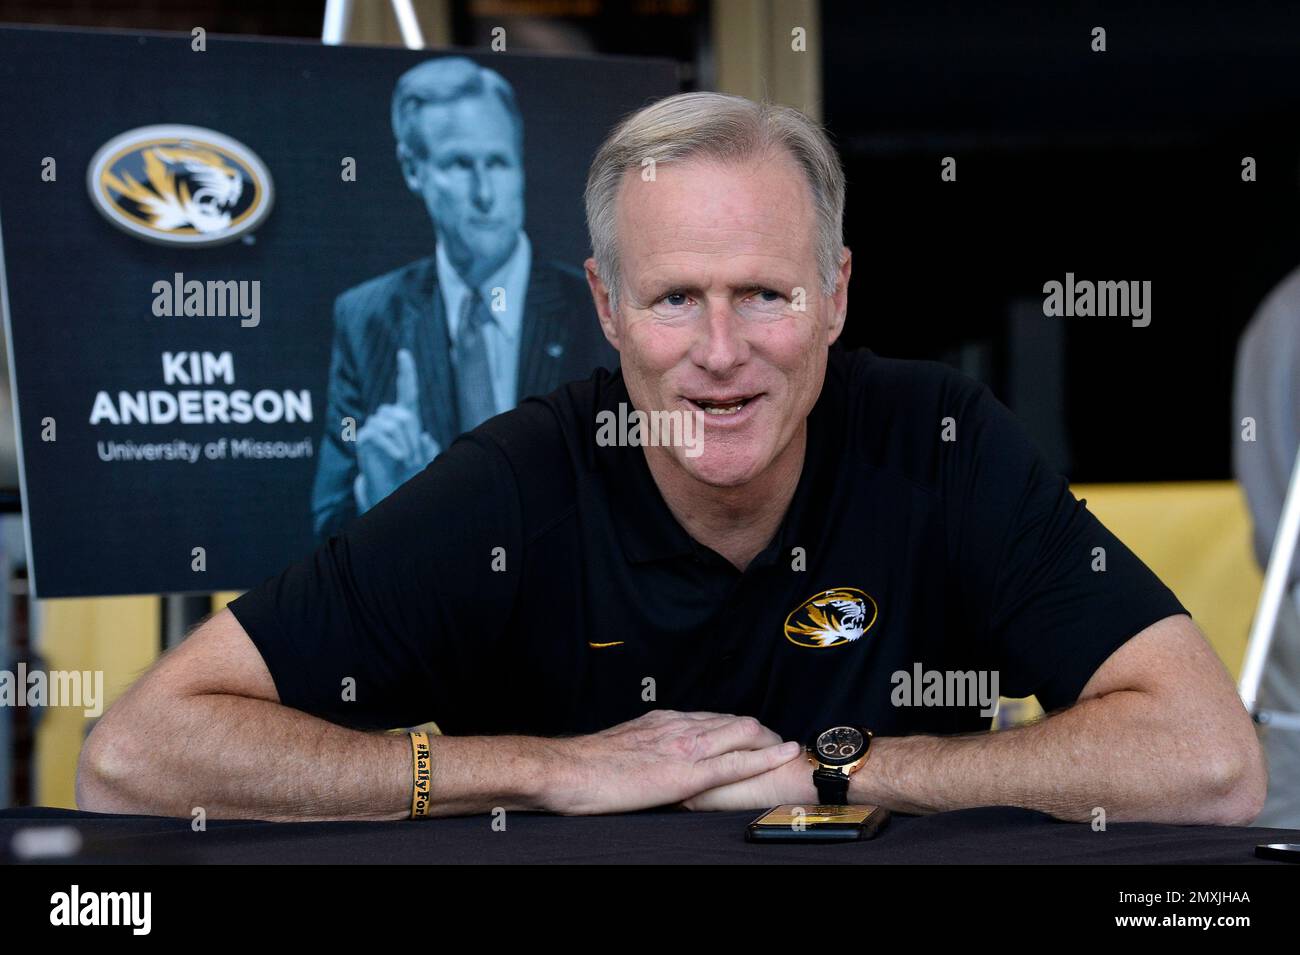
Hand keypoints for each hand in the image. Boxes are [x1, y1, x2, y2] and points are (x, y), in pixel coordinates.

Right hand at [356, 349, 439, 507]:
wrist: (390, 489)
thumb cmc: (409, 473)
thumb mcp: (424, 458)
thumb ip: (428, 446)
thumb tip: (426, 438)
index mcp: (406, 417)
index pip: (407, 391)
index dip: (406, 372)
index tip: (404, 353)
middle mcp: (389, 418)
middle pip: (403, 414)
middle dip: (412, 436)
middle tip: (416, 457)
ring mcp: (375, 426)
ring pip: (392, 423)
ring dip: (404, 443)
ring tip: (407, 460)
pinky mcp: (365, 437)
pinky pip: (379, 434)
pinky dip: (393, 447)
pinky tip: (399, 458)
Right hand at [543, 710, 802, 814]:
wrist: (565, 771)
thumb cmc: (584, 766)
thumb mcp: (620, 747)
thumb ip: (643, 748)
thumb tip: (650, 760)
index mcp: (661, 721)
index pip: (712, 718)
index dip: (737, 727)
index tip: (752, 735)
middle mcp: (678, 726)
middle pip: (735, 721)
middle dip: (763, 732)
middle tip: (778, 743)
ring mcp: (685, 747)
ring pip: (742, 734)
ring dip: (771, 741)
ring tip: (789, 749)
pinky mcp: (687, 773)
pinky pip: (736, 763)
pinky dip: (765, 758)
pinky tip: (784, 755)